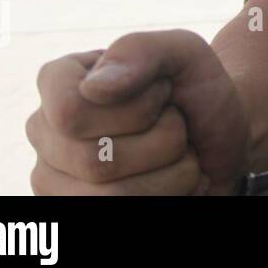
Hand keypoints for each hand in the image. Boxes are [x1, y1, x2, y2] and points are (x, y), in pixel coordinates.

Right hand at [27, 30, 250, 194]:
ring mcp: (53, 180)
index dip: (137, 109)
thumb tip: (93, 89)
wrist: (223, 140)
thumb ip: (141, 51)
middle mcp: (44, 132)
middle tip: (179, 126)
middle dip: (165, 142)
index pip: (71, 112)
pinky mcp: (74, 210)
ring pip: (110, 198)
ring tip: (181, 156)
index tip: (164, 93)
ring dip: (173, 174)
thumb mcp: (186, 54)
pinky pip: (125, 216)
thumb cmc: (198, 92)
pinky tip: (176, 182)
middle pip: (96, 161)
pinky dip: (170, 197)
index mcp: (58, 82)